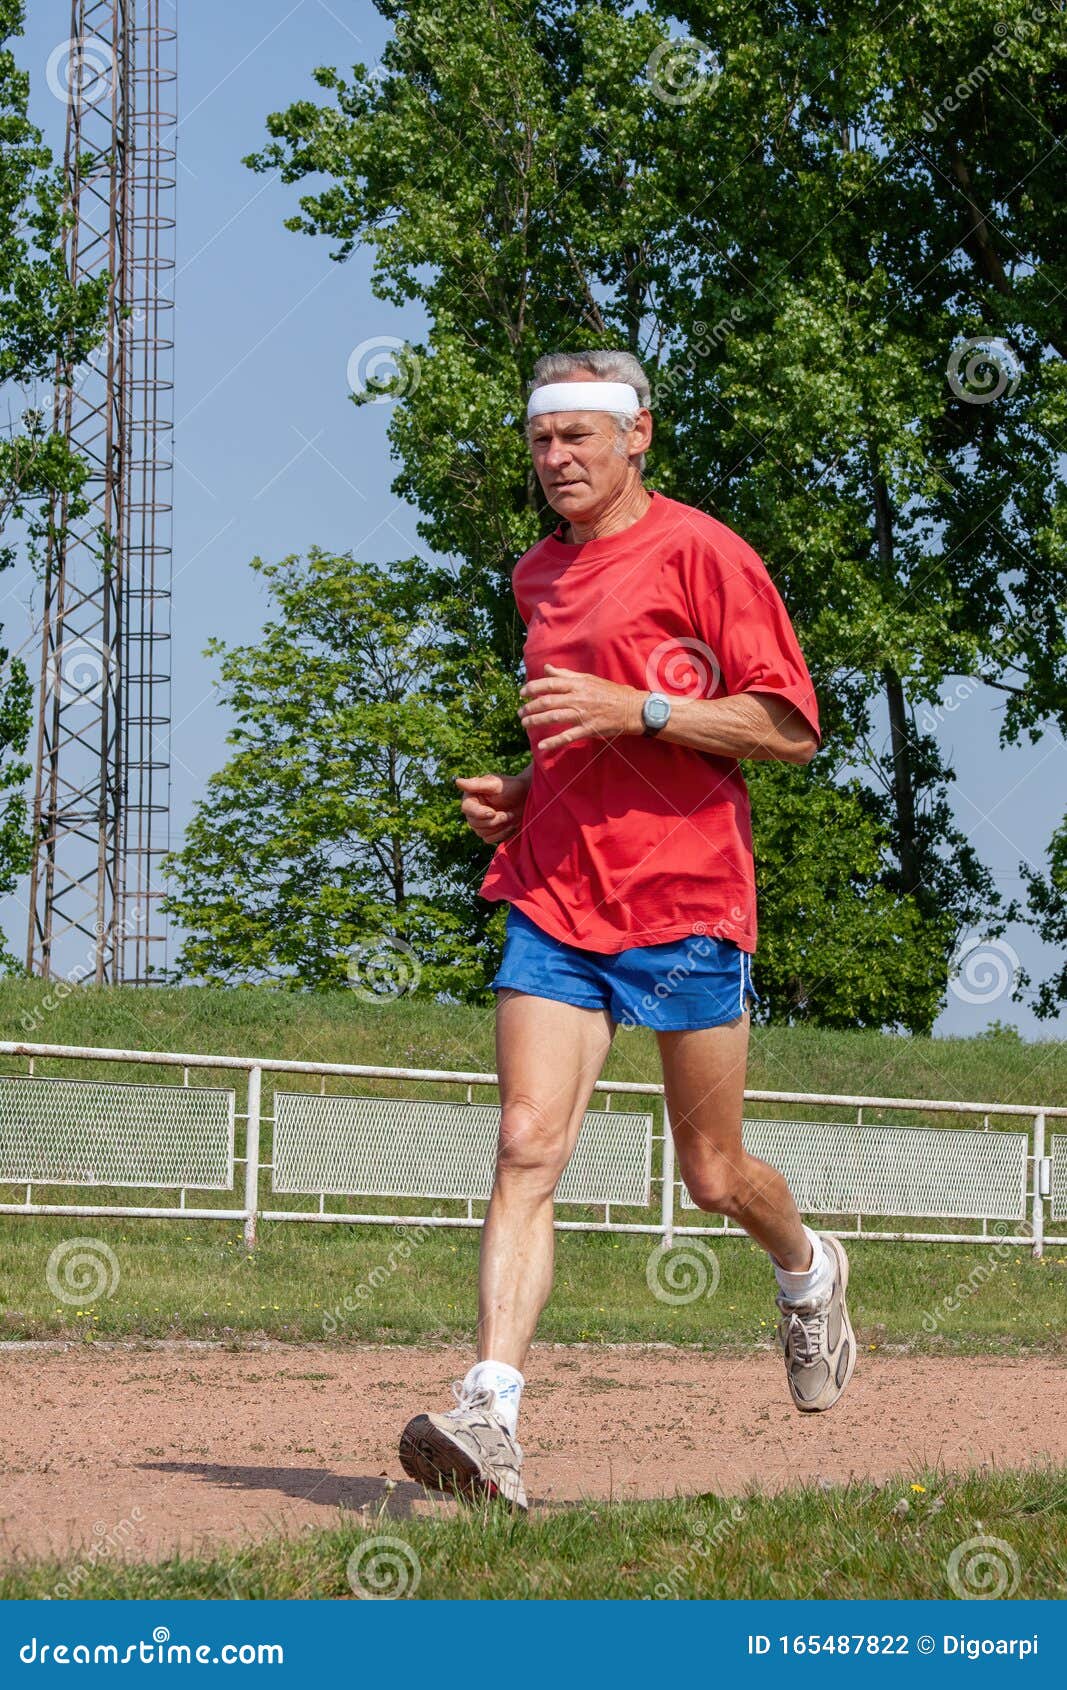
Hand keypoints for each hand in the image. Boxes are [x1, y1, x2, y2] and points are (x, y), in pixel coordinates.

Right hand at [454, 770, 530, 844]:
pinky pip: (490, 840)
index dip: (479, 813)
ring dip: (500, 827)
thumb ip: (477, 784)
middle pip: (474, 823)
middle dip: (494, 821)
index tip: (493, 812)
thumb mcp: (495, 784)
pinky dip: (502, 834)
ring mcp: (480, 823)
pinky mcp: (489, 832)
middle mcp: (472, 811)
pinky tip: (512, 825)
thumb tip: (457, 782)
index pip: (467, 809)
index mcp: (471, 797)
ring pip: (482, 833)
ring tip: (512, 816)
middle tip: (509, 814)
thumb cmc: (511, 787)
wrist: (525, 797)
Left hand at [518, 663, 643, 753]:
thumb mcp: (588, 679)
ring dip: (536, 721)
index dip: (532, 688)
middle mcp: (577, 698)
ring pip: (553, 717)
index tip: (522, 693)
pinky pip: (567, 736)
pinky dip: (553, 742)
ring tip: (524, 724)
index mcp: (577, 684)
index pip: (550, 684)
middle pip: (547, 702)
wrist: (631, 708)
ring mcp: (582, 714)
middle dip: (530, 707)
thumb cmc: (609, 692)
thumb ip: (565, 674)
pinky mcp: (588, 729)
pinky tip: (541, 746)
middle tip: (520, 712)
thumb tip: (547, 668)